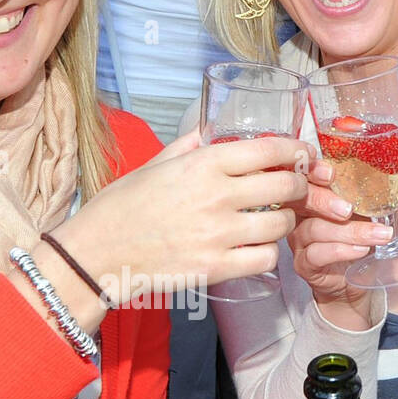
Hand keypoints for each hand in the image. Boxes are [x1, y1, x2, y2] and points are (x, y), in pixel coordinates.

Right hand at [54, 131, 310, 305]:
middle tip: (294, 189)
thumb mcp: (153, 163)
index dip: (294, 150)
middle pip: (285, 186)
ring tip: (273, 221)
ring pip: (281, 224)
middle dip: (298, 186)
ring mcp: (219, 234)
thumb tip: (209, 131)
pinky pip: (266, 259)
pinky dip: (267, 253)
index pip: (269, 149)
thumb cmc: (121, 207)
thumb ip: (188, 145)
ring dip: (284, 221)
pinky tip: (256, 248)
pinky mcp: (216, 268)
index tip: (300, 155)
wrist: (98, 254)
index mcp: (202, 164)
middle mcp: (216, 196)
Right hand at [288, 152, 397, 325]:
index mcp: (317, 192)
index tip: (331, 172)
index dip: (314, 171)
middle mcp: (303, 213)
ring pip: (314, 229)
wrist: (353, 281)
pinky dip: (340, 251)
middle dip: (325, 201)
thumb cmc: (362, 236)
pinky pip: (315, 255)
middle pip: (303, 200)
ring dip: (349, 232)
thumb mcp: (381, 208)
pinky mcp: (305, 264)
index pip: (306, 175)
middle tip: (351, 208)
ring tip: (379, 236)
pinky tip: (361, 251)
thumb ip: (397, 184)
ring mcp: (300, 240)